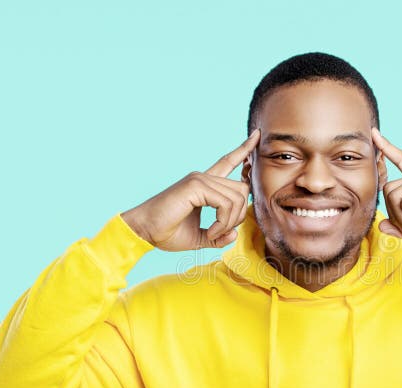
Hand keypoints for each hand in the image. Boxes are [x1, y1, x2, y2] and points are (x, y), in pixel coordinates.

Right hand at [120, 129, 259, 250]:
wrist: (144, 231)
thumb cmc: (166, 233)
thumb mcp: (200, 238)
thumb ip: (219, 235)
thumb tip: (234, 234)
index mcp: (204, 185)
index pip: (228, 161)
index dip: (244, 149)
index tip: (257, 135)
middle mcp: (203, 177)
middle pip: (242, 189)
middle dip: (238, 216)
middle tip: (220, 232)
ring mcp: (199, 179)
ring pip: (237, 198)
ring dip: (229, 222)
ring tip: (213, 233)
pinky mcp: (195, 186)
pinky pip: (225, 204)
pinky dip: (222, 222)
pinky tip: (211, 231)